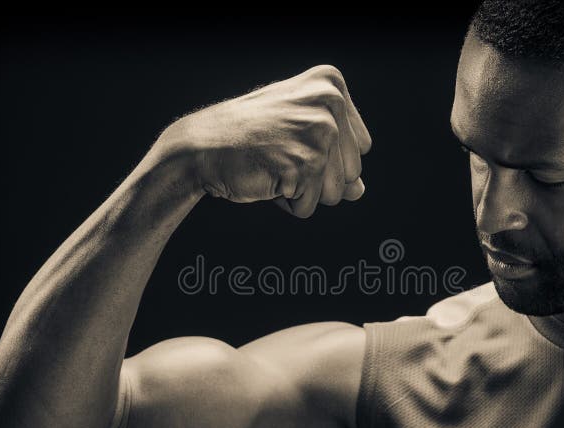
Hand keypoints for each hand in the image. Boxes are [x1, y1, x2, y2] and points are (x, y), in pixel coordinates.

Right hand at [156, 64, 371, 217]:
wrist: (202, 145)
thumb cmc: (249, 138)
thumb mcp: (297, 135)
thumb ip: (336, 159)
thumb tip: (359, 191)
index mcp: (331, 84)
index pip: (361, 148)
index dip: (326, 157)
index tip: (290, 137)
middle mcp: (331, 102)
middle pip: (352, 174)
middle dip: (316, 179)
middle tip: (279, 154)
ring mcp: (319, 131)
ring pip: (335, 195)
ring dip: (302, 191)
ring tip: (274, 164)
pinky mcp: (305, 163)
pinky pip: (308, 207)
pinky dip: (287, 202)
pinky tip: (266, 176)